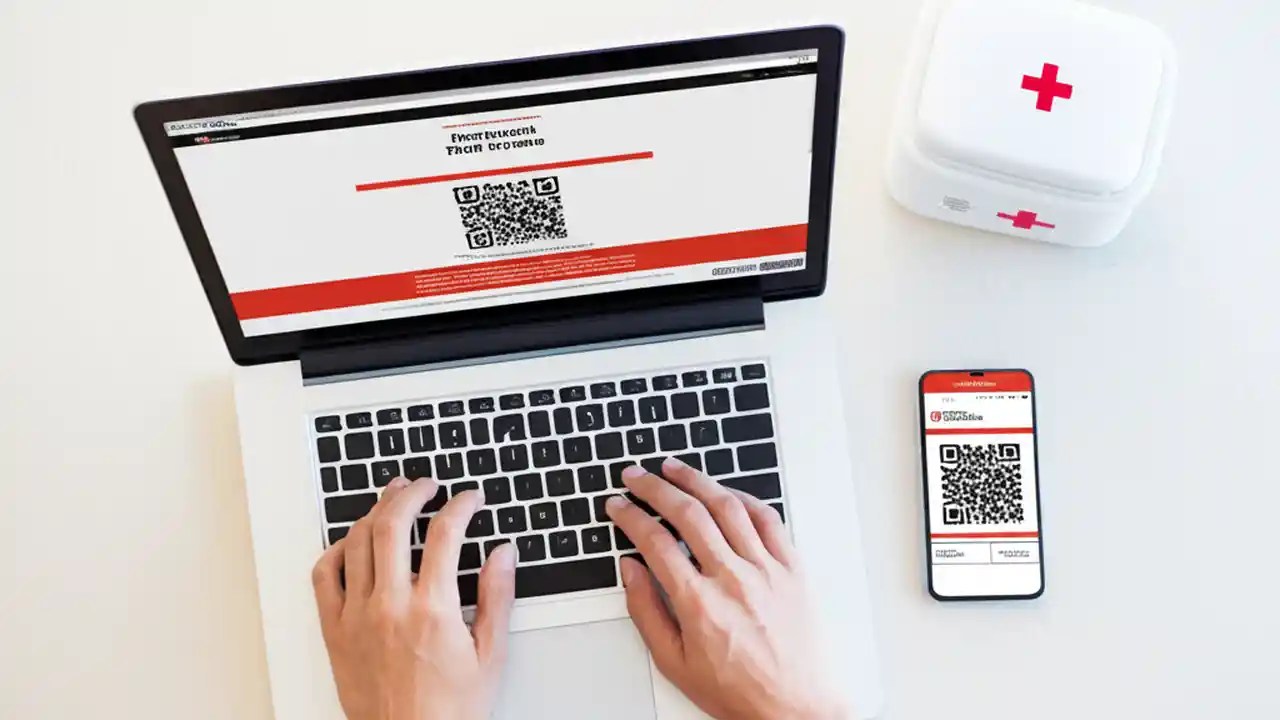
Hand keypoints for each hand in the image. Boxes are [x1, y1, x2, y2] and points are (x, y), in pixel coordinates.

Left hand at [311, 477, 515, 719]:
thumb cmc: (450, 711)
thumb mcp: (490, 656)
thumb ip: (497, 598)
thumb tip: (503, 554)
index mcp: (433, 610)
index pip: (445, 533)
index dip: (460, 505)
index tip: (469, 499)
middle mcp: (390, 606)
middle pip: (393, 524)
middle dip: (412, 492)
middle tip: (427, 484)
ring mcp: (356, 616)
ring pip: (357, 542)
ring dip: (375, 511)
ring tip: (392, 498)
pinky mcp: (334, 630)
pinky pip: (324, 576)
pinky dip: (337, 550)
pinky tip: (353, 542)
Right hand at [606, 458, 847, 719]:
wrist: (796, 709)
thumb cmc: (738, 693)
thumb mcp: (674, 663)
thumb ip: (646, 611)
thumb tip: (630, 569)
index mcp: (699, 603)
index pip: (655, 541)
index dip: (630, 515)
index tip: (618, 505)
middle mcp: (733, 579)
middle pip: (688, 513)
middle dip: (656, 487)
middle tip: (637, 476)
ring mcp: (766, 570)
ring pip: (728, 506)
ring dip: (697, 480)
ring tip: (675, 468)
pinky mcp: (792, 569)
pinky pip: (767, 519)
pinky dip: (744, 498)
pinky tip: (726, 492)